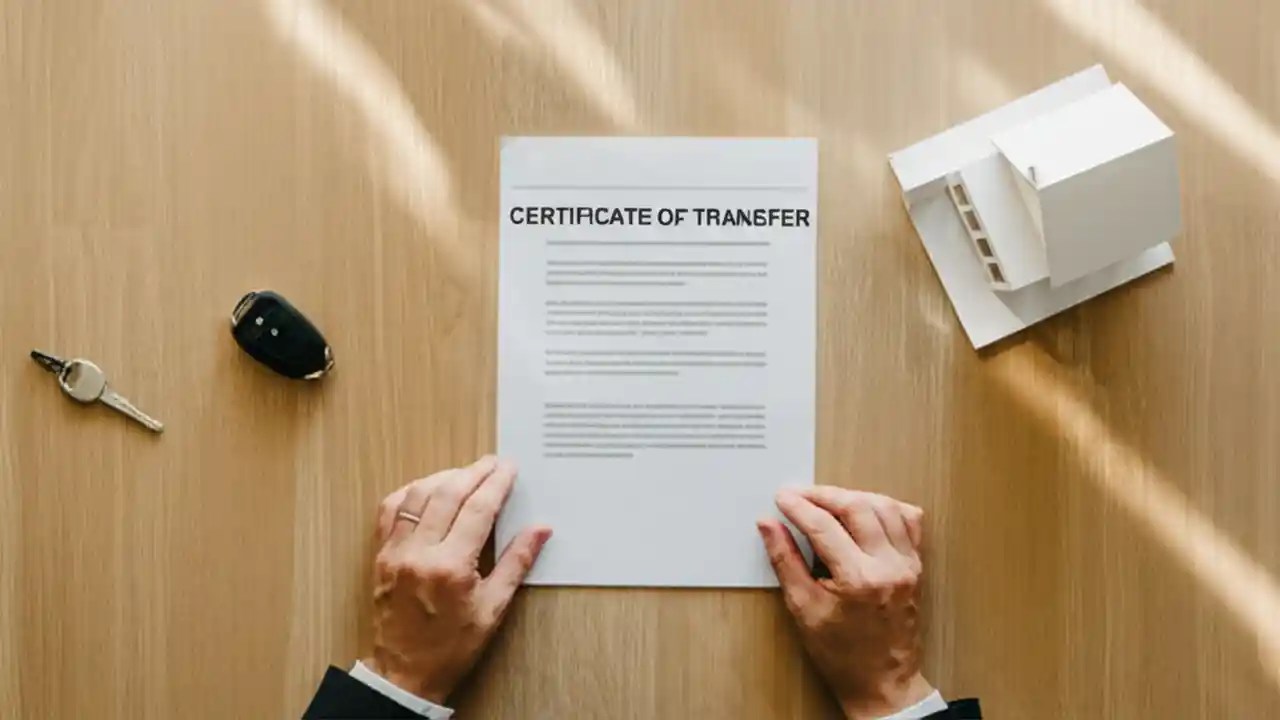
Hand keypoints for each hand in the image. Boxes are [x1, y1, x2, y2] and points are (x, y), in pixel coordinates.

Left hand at [364, 456, 551, 703]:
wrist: (404, 673)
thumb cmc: (450, 647)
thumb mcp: (493, 608)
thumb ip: (517, 563)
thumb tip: (540, 530)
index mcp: (451, 567)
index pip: (478, 509)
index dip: (496, 483)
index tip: (508, 469)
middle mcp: (419, 553)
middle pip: (448, 493)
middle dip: (474, 472)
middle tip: (493, 463)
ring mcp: (396, 552)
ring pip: (417, 495)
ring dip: (443, 477)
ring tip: (465, 473)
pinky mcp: (381, 556)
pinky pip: (391, 510)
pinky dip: (410, 492)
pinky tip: (426, 489)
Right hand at [758, 487, 932, 719]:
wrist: (882, 682)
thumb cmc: (841, 654)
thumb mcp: (803, 609)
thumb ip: (785, 561)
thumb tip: (769, 525)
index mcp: (858, 580)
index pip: (824, 526)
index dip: (799, 507)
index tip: (782, 498)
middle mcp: (889, 567)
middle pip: (857, 507)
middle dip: (824, 495)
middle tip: (801, 495)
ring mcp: (908, 565)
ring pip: (885, 506)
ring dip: (854, 496)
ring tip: (828, 500)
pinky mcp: (916, 566)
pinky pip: (909, 520)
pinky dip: (886, 507)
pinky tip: (866, 510)